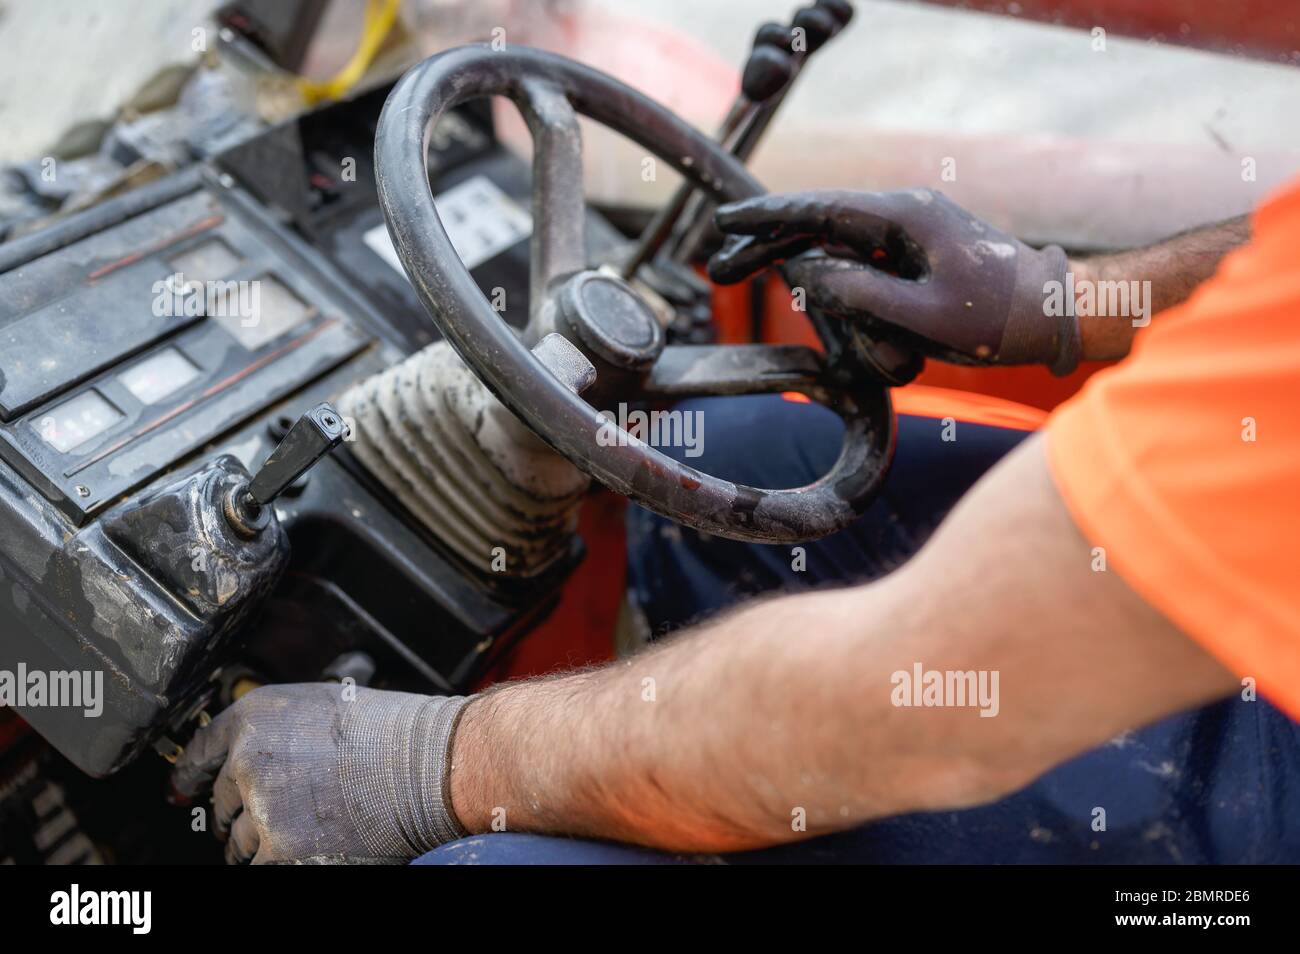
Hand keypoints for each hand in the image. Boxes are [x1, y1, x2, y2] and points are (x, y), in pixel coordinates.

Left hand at [171, 684, 468, 863]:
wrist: (426, 765)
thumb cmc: (390, 733)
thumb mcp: (319, 707)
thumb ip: (277, 730)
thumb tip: (253, 757)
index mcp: (254, 717)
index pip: (198, 751)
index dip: (187, 777)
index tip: (181, 791)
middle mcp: (247, 760)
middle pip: (221, 802)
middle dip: (242, 811)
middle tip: (278, 813)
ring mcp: (261, 808)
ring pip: (238, 842)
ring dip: (260, 843)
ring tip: (304, 831)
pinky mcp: (280, 850)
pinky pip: (259, 866)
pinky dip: (278, 862)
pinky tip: (307, 848)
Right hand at [708, 189, 1078, 374]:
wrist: (1062, 315)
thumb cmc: (999, 316)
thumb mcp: (922, 315)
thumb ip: (857, 293)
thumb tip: (805, 271)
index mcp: (902, 217)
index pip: (817, 210)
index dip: (765, 218)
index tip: (724, 223)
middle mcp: (902, 219)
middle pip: (818, 230)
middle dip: (771, 253)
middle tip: (722, 271)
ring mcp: (911, 240)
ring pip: (844, 264)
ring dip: (835, 302)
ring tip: (864, 337)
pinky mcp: (919, 263)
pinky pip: (873, 283)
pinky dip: (866, 312)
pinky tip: (885, 342)